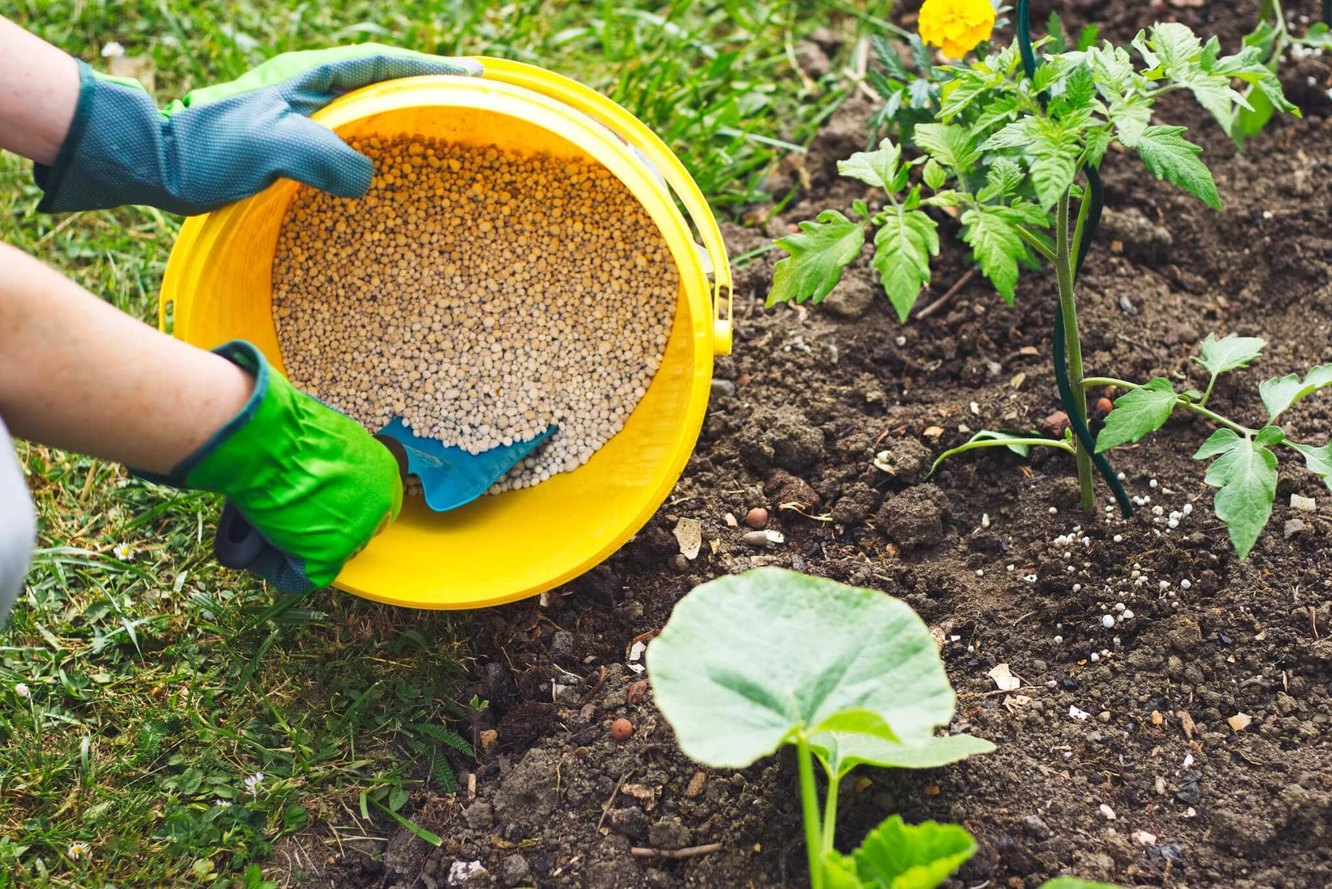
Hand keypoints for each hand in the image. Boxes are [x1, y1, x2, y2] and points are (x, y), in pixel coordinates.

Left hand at [33, 44, 480, 214]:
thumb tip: (368, 178)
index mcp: (310, 77)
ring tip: (437, 140)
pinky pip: (345, 143)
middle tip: (465, 103)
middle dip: (423, 89)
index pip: (383, 63)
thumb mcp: (272, 147)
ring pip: (363, 113)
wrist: (156, 167)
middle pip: (379, 82)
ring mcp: (297, 117)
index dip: (429, 67)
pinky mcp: (287, 148)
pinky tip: (386, 174)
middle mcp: (307, 90)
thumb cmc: (208, 150)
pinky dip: (375, 151)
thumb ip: (326, 156)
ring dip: (400, 121)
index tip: (471, 73)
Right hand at [144, 341, 402, 591]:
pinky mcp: (332, 553)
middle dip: (322, 530)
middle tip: (288, 521)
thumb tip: (319, 479)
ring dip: (298, 547)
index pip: (369, 504)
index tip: (313, 508)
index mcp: (384, 471)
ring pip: (328, 554)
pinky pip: (304, 576)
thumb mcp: (326, 442)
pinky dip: (279, 569)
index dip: (339, 509)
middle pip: (352, 531)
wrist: (268, 439)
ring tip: (264, 529)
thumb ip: (332, 466)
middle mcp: (382, 502)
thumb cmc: (286, 431)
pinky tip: (258, 551)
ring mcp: (359, 531)